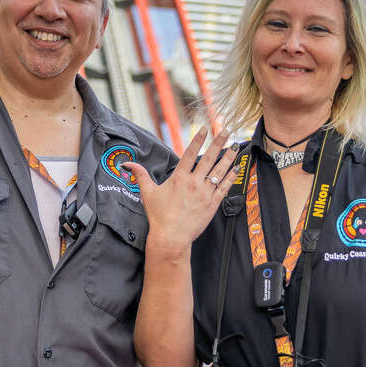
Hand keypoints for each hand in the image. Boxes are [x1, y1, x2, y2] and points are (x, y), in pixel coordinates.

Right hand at [124, 128, 240, 255]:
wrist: (171, 237)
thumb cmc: (159, 216)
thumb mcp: (147, 193)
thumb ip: (140, 175)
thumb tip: (128, 164)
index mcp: (179, 178)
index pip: (190, 153)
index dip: (198, 140)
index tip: (205, 129)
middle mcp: (194, 182)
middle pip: (208, 158)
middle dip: (218, 143)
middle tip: (226, 131)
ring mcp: (205, 193)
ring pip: (219, 171)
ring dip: (228, 157)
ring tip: (235, 146)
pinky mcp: (212, 204)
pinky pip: (224, 187)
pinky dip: (231, 177)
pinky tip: (237, 168)